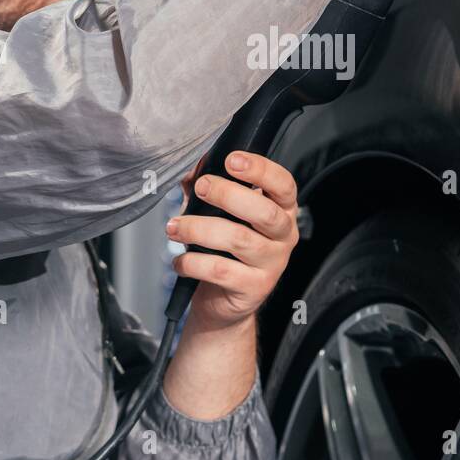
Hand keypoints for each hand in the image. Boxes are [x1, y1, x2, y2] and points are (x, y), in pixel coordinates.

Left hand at [165, 151, 298, 330]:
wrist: (224, 300)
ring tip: (174, 226)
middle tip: (201, 188)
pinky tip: (179, 260)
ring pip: (239, 240)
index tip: (232, 160)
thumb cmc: (223, 249)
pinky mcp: (254, 288)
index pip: (284, 185)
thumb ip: (207, 185)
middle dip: (229, 195)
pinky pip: (221, 270)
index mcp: (282, 210)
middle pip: (265, 212)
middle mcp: (285, 235)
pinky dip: (193, 262)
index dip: (261, 169)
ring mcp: (273, 264)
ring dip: (199, 229)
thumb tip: (190, 168)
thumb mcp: (218, 212)